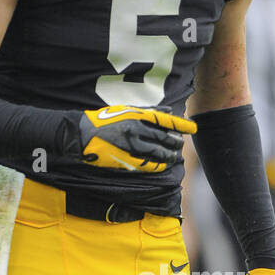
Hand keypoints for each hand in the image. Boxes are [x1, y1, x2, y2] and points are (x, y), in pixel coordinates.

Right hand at [75, 106, 195, 172]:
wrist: (82, 135)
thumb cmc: (104, 120)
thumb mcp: (125, 109)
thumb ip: (149, 110)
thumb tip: (170, 111)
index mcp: (136, 116)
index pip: (166, 121)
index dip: (181, 125)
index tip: (192, 128)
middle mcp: (136, 131)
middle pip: (164, 138)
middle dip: (175, 142)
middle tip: (180, 143)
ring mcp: (132, 147)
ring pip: (158, 153)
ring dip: (169, 155)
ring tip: (175, 156)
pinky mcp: (126, 160)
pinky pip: (148, 165)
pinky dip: (158, 165)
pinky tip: (164, 165)